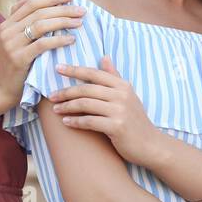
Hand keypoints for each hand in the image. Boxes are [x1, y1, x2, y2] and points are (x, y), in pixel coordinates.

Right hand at [0, 0, 85, 110]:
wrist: (2, 89)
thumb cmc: (14, 64)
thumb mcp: (13, 39)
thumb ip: (20, 19)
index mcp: (7, 23)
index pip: (32, 3)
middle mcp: (7, 31)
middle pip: (39, 12)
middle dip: (63, 9)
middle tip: (82, 10)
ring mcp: (11, 44)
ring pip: (41, 25)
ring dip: (63, 22)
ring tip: (79, 22)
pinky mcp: (18, 59)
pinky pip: (42, 44)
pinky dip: (58, 40)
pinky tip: (71, 39)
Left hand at [48, 57, 163, 166]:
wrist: (150, 144)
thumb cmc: (135, 120)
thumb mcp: (128, 95)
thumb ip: (114, 77)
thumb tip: (104, 56)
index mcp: (123, 85)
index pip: (94, 73)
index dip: (75, 70)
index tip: (58, 68)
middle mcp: (122, 95)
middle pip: (87, 89)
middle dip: (66, 91)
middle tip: (51, 96)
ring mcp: (120, 111)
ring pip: (86, 104)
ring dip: (67, 107)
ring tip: (56, 109)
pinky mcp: (116, 126)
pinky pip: (89, 121)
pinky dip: (75, 121)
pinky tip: (66, 122)